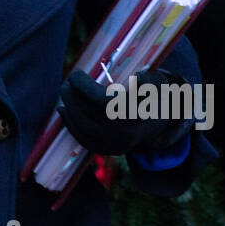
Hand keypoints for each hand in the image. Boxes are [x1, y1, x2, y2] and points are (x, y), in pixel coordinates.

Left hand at [56, 68, 191, 155]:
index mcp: (137, 116)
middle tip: (66, 82)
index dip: (84, 88)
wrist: (161, 123)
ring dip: (70, 111)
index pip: (102, 102)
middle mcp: (126, 135)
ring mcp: (117, 146)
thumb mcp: (158, 83)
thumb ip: (148, 80)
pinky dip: (71, 127)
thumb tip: (136, 78)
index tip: (75, 75)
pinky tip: (63, 112)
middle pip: (89, 117)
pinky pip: (85, 141)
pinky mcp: (110, 150)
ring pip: (85, 130)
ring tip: (64, 94)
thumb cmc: (155, 97)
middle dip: (73, 98)